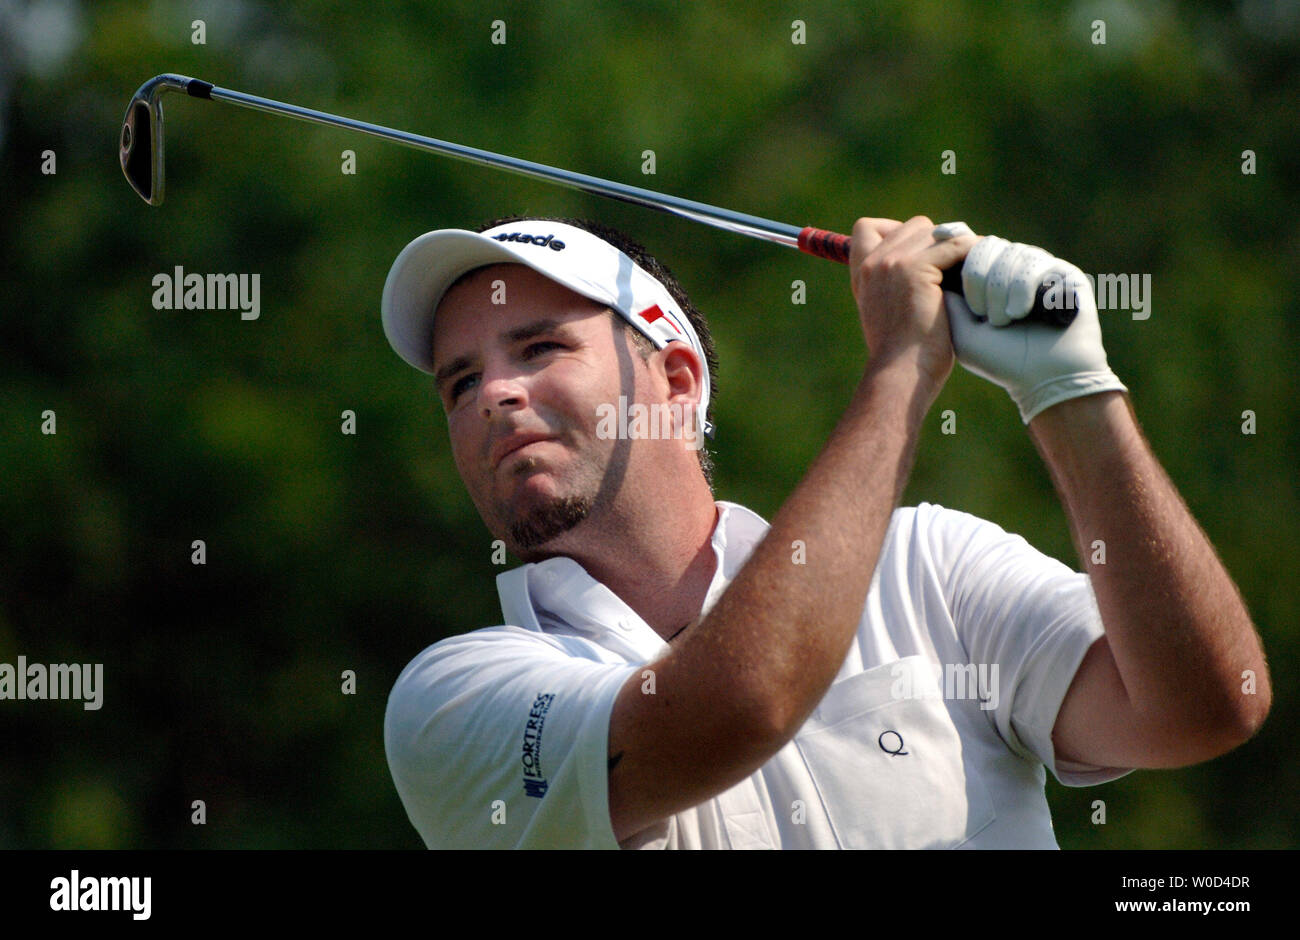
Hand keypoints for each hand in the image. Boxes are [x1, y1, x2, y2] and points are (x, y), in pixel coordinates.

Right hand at [849, 216, 974, 389]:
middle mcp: (872, 263)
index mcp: (862, 273)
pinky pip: (954, 244)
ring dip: (959, 247)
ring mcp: (892, 263)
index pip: (868, 227)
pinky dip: (973, 253)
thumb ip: (897, 284)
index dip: (897, 230)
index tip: (920, 252)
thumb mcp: (891, 312)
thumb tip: (934, 264)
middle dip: (939, 242)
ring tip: (974, 268)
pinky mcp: (915, 269)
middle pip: (914, 226)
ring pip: (936, 232)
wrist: (902, 373)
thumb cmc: (904, 354)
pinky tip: (981, 271)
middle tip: (959, 267)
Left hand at [946, 235, 1127, 423]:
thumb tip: (934, 262)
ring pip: (1011, 254)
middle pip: (987, 246)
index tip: (957, 275)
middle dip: (979, 279)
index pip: (970, 247)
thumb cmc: (1001, 360)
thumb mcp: (961, 331)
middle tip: (984, 315)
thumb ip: (947, 298)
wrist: (1045, 379)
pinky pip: (1035, 264)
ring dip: (1001, 291)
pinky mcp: (1065, 273)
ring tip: (1006, 320)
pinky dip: (1023, 289)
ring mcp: (1041, 269)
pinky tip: (1024, 312)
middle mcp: (1016, 269)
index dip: (960, 251)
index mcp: (990, 279)